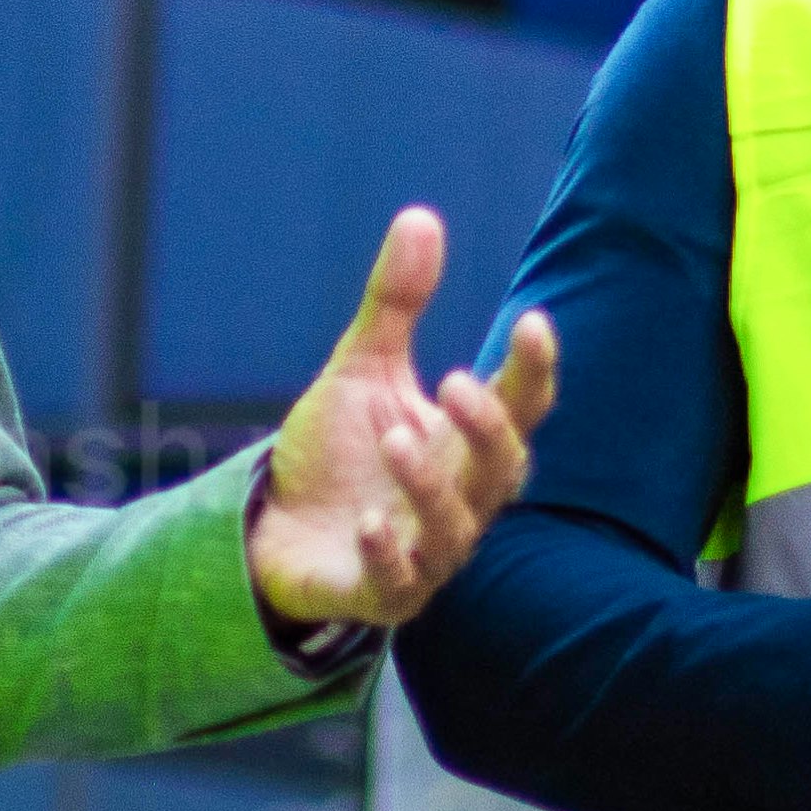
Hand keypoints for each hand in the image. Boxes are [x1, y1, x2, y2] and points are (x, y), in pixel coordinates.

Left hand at [246, 209, 560, 638]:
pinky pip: (401, 585)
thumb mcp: (362, 369)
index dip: (534, 370)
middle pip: (503, 471)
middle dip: (489, 429)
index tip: (532, 321)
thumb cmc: (338, 453)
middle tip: (455, 381)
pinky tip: (370, 525)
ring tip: (394, 439)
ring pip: (455, 530)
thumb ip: (397, 305)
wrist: (276, 529)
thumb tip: (422, 217)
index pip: (522, 408)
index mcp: (464, 443)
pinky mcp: (382, 594)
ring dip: (431, 488)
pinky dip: (389, 557)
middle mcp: (459, 499)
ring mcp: (426, 552)